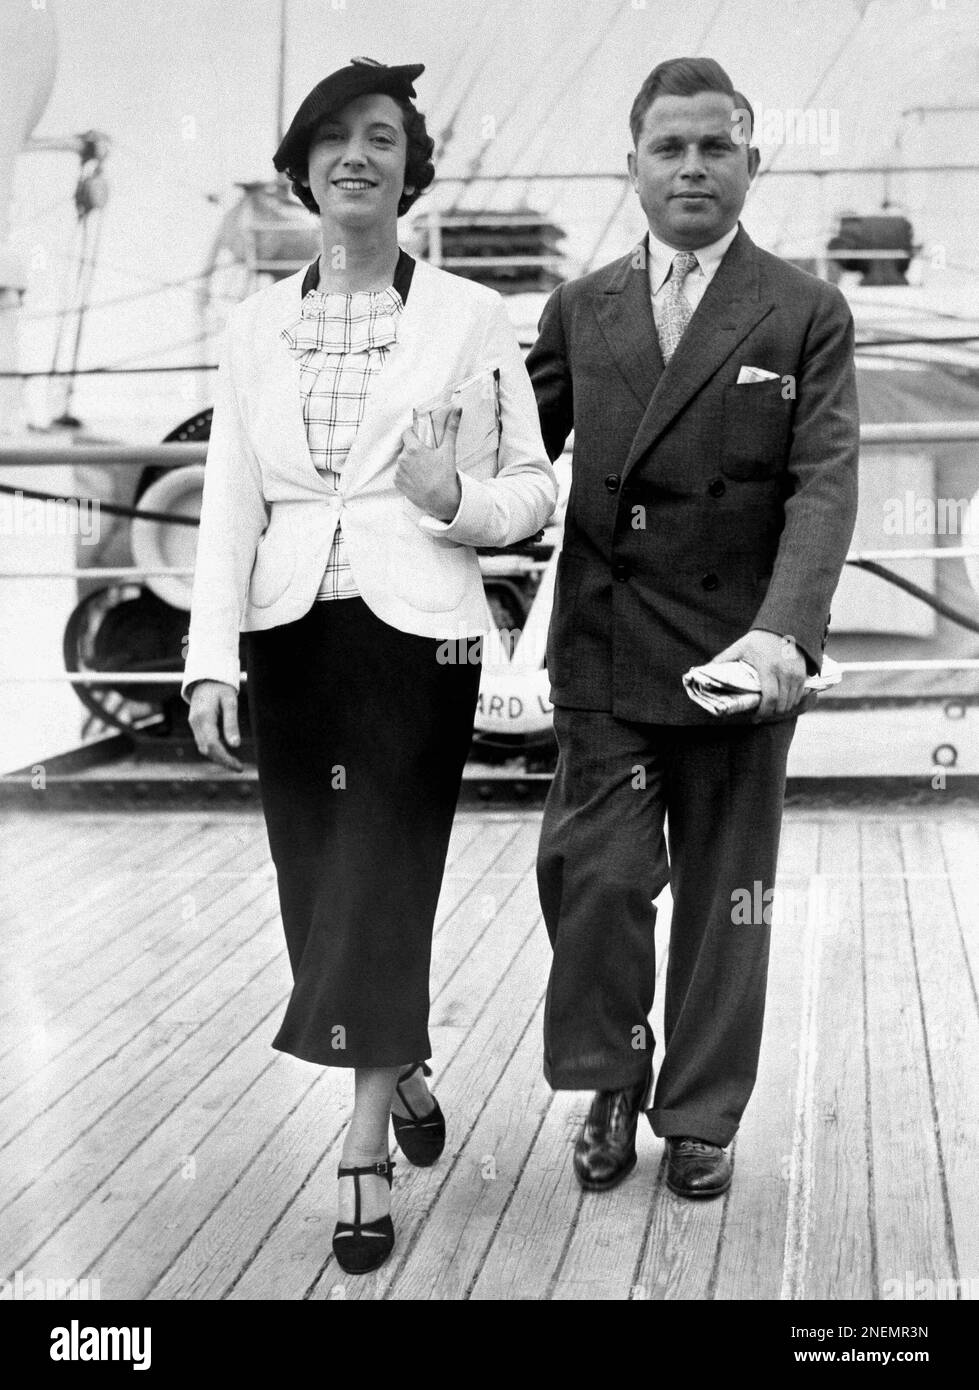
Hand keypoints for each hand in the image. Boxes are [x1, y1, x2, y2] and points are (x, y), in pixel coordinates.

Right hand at [188, 679, 243, 770]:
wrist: (206, 677)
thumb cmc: (221, 687)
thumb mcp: (230, 702)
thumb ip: (231, 723)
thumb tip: (235, 745)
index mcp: (204, 717)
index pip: (213, 744)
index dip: (225, 758)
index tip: (238, 766)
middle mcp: (195, 723)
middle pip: (207, 749)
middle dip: (222, 761)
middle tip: (238, 768)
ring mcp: (193, 724)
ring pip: (203, 748)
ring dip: (217, 757)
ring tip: (234, 764)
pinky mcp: (195, 724)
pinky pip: (202, 742)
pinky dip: (213, 750)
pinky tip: (224, 754)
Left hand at [394, 405, 462, 520]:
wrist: (441, 499)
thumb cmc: (445, 475)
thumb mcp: (448, 450)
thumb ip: (451, 428)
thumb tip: (457, 409)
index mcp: (413, 448)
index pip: (406, 433)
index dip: (413, 434)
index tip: (421, 440)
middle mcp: (402, 459)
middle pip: (406, 447)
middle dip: (414, 450)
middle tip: (427, 457)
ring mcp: (399, 471)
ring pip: (403, 461)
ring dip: (410, 462)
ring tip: (424, 470)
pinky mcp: (398, 482)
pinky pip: (400, 474)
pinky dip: (407, 474)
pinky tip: (418, 478)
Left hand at [712, 629, 806, 718]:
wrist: (783, 626)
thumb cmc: (758, 639)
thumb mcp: (739, 647)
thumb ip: (723, 660)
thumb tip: (702, 670)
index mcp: (768, 667)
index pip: (770, 698)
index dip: (763, 712)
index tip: (755, 718)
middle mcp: (785, 671)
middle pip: (781, 703)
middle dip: (771, 713)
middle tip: (761, 715)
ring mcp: (796, 672)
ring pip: (792, 701)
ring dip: (781, 708)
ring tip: (770, 709)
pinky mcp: (803, 672)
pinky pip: (800, 694)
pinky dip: (791, 701)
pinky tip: (781, 701)